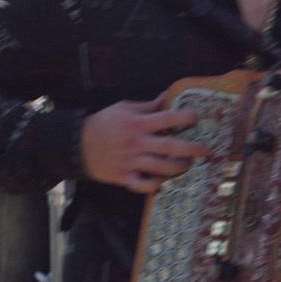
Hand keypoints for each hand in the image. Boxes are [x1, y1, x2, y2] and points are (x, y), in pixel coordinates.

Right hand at [79, 93, 209, 193]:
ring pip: (160, 168)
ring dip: (178, 168)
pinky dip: (155, 186)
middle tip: (206, 151)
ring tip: (187, 165)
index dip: (185, 117)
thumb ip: (148, 106)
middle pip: (170, 147)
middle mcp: (136, 143)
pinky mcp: (122, 176)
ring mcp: (129, 161)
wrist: (74, 144)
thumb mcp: (123, 109)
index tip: (195, 118)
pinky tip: (163, 181)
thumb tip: (168, 96)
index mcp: (137, 124)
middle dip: (192, 149)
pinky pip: (142, 185)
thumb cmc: (103, 124)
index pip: (167, 118)